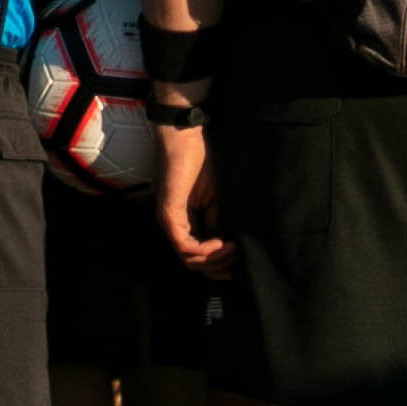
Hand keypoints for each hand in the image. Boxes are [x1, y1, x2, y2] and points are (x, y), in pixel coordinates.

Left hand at [157, 115, 228, 271]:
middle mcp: (173, 225)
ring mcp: (169, 221)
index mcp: (183, 221)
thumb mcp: (215, 197)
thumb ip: (215, 218)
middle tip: (237, 263)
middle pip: (191, 262)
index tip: (236, 269)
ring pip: (187, 258)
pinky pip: (183, 245)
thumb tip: (225, 241)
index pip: (195, 255)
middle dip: (216, 267)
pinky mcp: (170, 214)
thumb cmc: (200, 161)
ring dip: (214, 259)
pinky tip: (220, 242)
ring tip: (232, 248)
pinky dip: (204, 249)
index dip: (216, 265)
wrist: (186, 137)